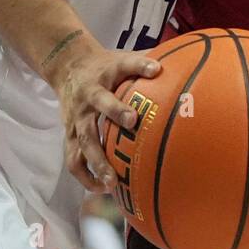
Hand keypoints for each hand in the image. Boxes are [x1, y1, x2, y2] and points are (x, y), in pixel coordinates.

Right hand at [43, 34, 161, 191]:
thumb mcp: (122, 59)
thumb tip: (180, 66)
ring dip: (97, 162)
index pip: (125, 65)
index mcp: (106, 74)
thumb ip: (146, 62)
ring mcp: (77, 117)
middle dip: (115, 113)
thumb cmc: (105, 67)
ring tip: (112, 182)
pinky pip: (73, 159)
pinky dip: (85, 177)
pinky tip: (102, 189)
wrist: (67, 66)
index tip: (155, 70)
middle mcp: (89, 95)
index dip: (140, 66)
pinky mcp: (69, 134)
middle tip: (133, 124)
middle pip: (100, 104)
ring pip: (82, 141)